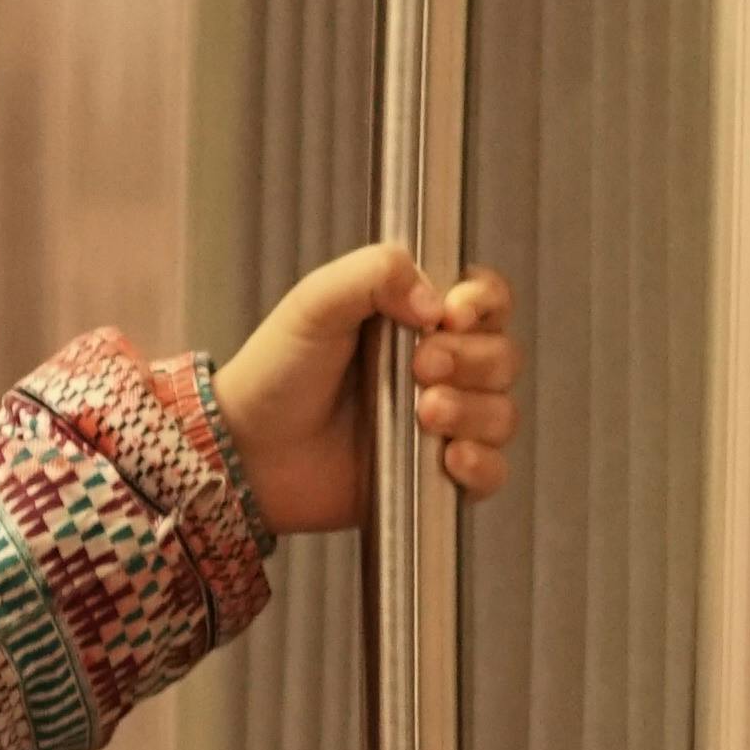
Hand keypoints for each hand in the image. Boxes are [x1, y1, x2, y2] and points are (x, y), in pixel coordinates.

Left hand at [213, 244, 519, 535]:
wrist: (246, 452)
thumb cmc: (274, 375)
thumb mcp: (316, 301)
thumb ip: (376, 272)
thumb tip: (437, 301)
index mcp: (418, 319)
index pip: (487, 300)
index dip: (484, 304)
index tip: (453, 315)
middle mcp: (438, 370)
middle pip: (502, 357)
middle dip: (471, 361)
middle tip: (419, 367)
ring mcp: (439, 424)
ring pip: (501, 413)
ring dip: (473, 411)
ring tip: (425, 413)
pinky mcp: (433, 476)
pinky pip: (491, 474)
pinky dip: (481, 465)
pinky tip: (449, 457)